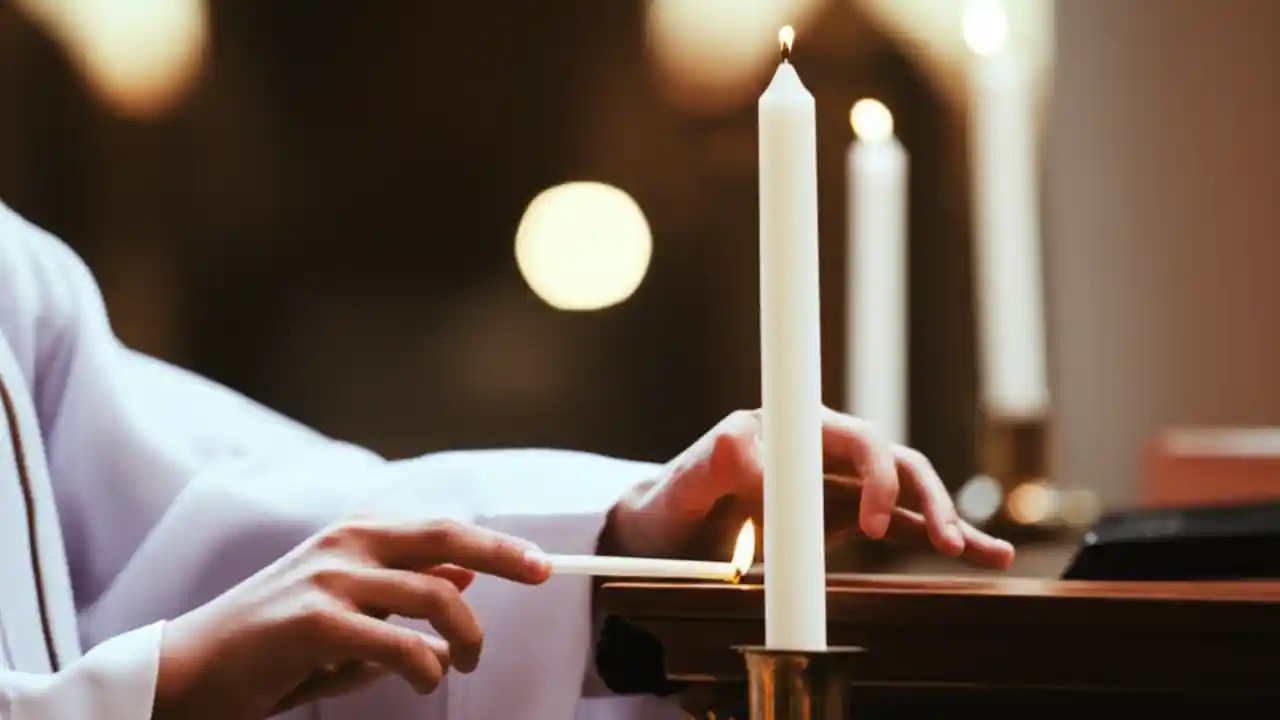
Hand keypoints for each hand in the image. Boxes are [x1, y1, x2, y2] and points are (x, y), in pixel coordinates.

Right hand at [154, 517, 550, 719]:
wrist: (189, 674)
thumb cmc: (271, 646)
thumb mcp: (344, 609)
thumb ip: (400, 591)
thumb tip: (462, 578)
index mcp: (352, 536)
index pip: (439, 529)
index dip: (494, 545)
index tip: (539, 563)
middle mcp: (344, 545)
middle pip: (446, 538)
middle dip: (503, 555)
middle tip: (543, 577)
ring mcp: (329, 580)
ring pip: (432, 596)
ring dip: (464, 637)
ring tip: (465, 665)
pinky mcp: (315, 624)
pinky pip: (400, 644)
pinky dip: (426, 666)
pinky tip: (424, 679)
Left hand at [601, 408, 1014, 568]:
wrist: (665, 534)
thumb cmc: (670, 505)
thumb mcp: (680, 487)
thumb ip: (708, 464)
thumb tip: (742, 445)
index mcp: (789, 432)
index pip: (851, 438)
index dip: (872, 474)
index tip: (869, 525)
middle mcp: (820, 452)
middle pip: (892, 460)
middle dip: (921, 498)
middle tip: (938, 541)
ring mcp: (837, 485)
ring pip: (907, 490)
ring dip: (942, 516)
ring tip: (977, 552)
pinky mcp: (844, 519)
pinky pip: (902, 524)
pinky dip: (942, 535)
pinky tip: (986, 554)